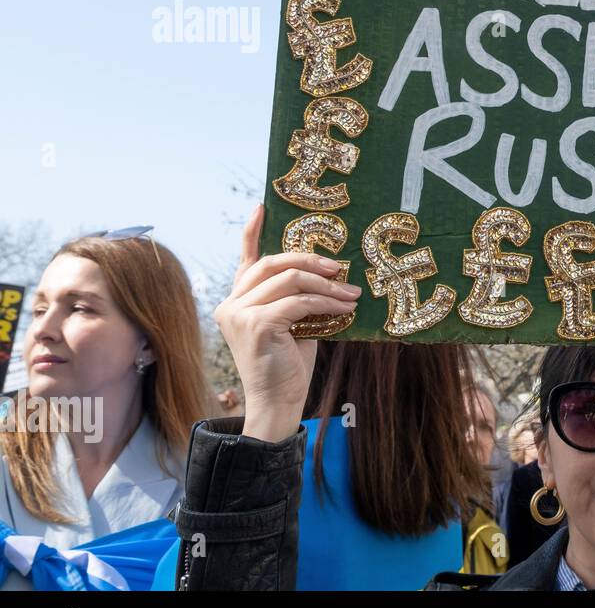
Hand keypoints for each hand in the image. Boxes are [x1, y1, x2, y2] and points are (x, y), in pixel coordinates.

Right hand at [213, 205, 360, 442]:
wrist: (278, 401)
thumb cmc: (288, 363)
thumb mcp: (293, 323)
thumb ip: (296, 297)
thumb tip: (328, 272)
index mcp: (237, 300)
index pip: (245, 259)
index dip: (252, 231)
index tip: (262, 206)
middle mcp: (231, 303)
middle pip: (271, 263)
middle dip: (308, 260)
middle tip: (339, 267)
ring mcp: (240, 313)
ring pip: (289, 281)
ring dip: (326, 286)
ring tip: (351, 294)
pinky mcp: (256, 324)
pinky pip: (299, 302)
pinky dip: (325, 303)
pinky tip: (344, 310)